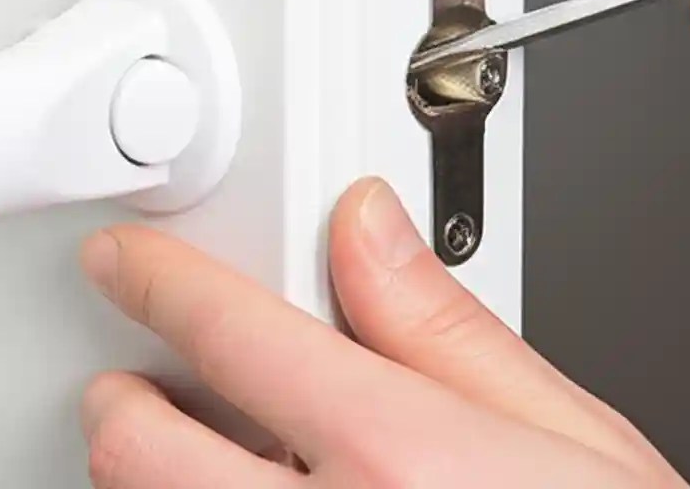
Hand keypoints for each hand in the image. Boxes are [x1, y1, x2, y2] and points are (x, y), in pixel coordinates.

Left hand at [77, 178, 686, 486]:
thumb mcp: (567, 436)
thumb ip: (445, 326)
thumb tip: (369, 225)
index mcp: (396, 458)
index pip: (228, 332)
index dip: (156, 279)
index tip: (124, 264)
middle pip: (136, 450)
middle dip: (122, 401)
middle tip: (136, 381)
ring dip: (145, 476)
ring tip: (191, 454)